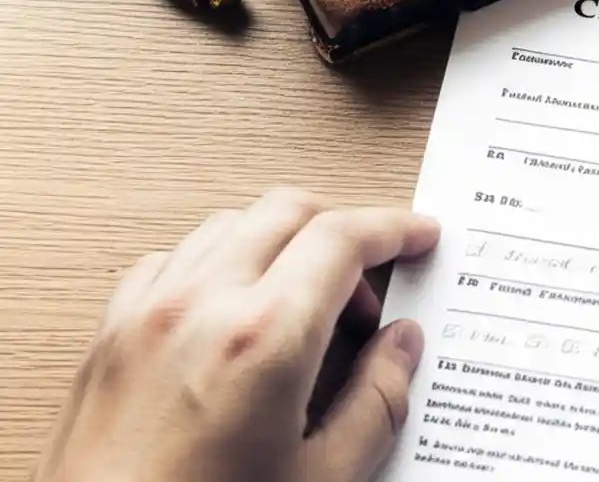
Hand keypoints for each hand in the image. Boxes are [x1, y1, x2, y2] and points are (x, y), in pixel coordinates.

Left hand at [32, 188, 439, 481]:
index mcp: (264, 337)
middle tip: (372, 280)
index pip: (342, 238)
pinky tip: (235, 310)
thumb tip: (402, 346)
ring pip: (230, 225)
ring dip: (282, 241)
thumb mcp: (322, 479)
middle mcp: (201, 305)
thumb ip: (376, 401)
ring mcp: (148, 313)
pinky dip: (219, 263)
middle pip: (287, 211)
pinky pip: (173, 260)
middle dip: (342, 228)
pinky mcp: (110, 334)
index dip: (393, 227)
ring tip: (307, 303)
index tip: (419, 235)